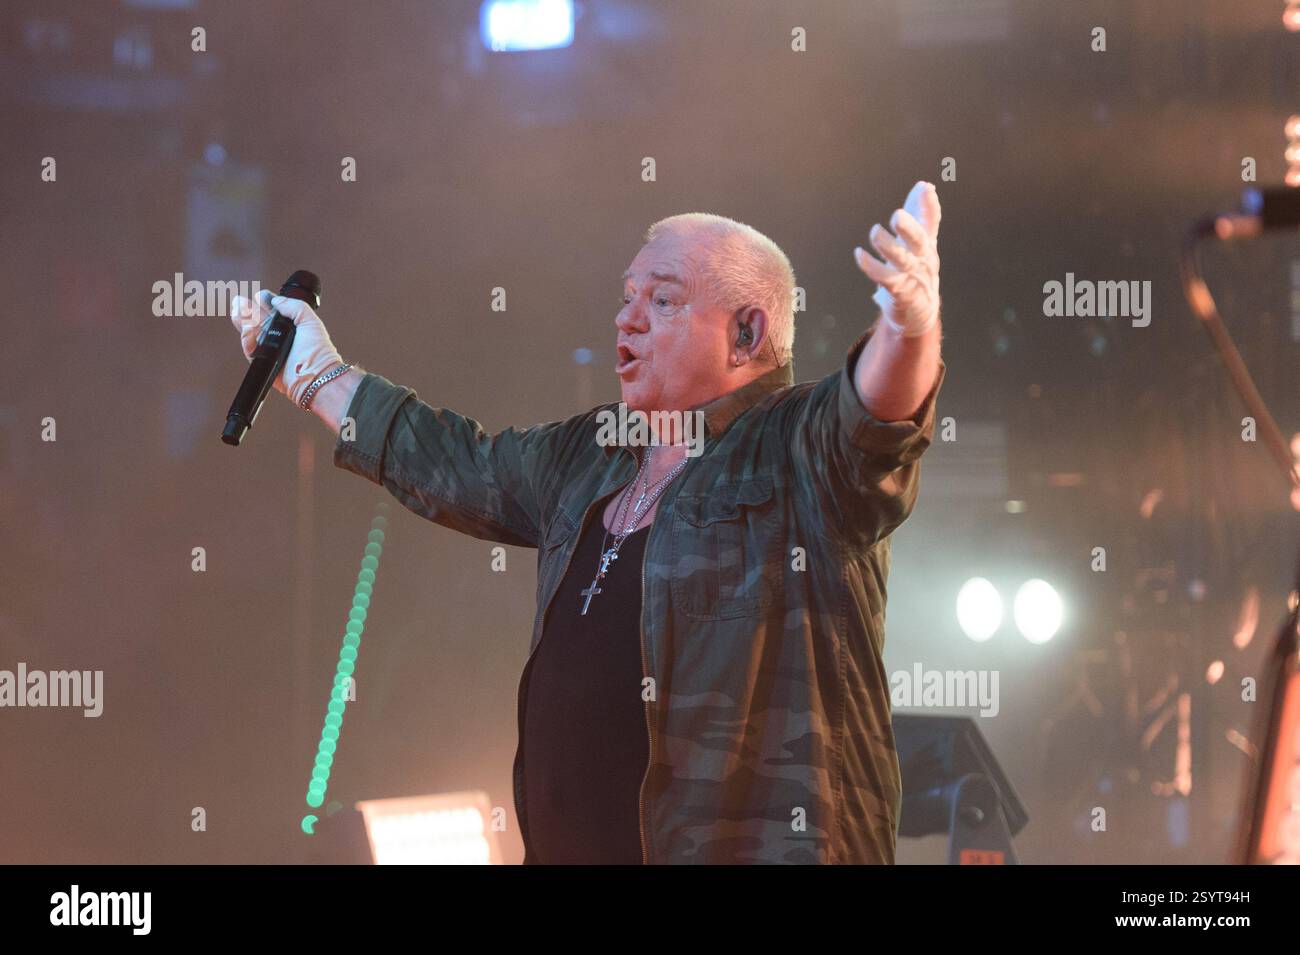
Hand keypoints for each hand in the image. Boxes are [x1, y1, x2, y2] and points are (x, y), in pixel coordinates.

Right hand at [229, 289, 343, 406]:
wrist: (315, 375)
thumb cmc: (318, 352)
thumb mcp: (310, 322)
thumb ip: (295, 307)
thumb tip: (277, 300)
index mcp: (292, 328)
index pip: (274, 312)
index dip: (265, 303)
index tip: (259, 295)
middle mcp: (280, 338)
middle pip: (258, 321)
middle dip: (247, 309)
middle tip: (239, 300)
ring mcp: (270, 350)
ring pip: (250, 333)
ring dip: (243, 321)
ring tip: (238, 309)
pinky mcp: (263, 362)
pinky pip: (250, 349)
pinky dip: (246, 338)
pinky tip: (247, 328)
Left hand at [854, 180, 941, 336]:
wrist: (919, 313)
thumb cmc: (916, 270)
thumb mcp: (920, 243)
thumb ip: (920, 215)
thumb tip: (925, 185)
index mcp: (926, 246)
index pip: (931, 223)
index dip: (930, 206)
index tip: (925, 188)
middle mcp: (923, 260)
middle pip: (920, 242)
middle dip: (909, 229)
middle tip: (897, 215)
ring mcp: (914, 278)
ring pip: (902, 261)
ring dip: (888, 247)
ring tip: (875, 232)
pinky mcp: (901, 294)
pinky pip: (886, 280)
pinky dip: (873, 267)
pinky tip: (859, 254)